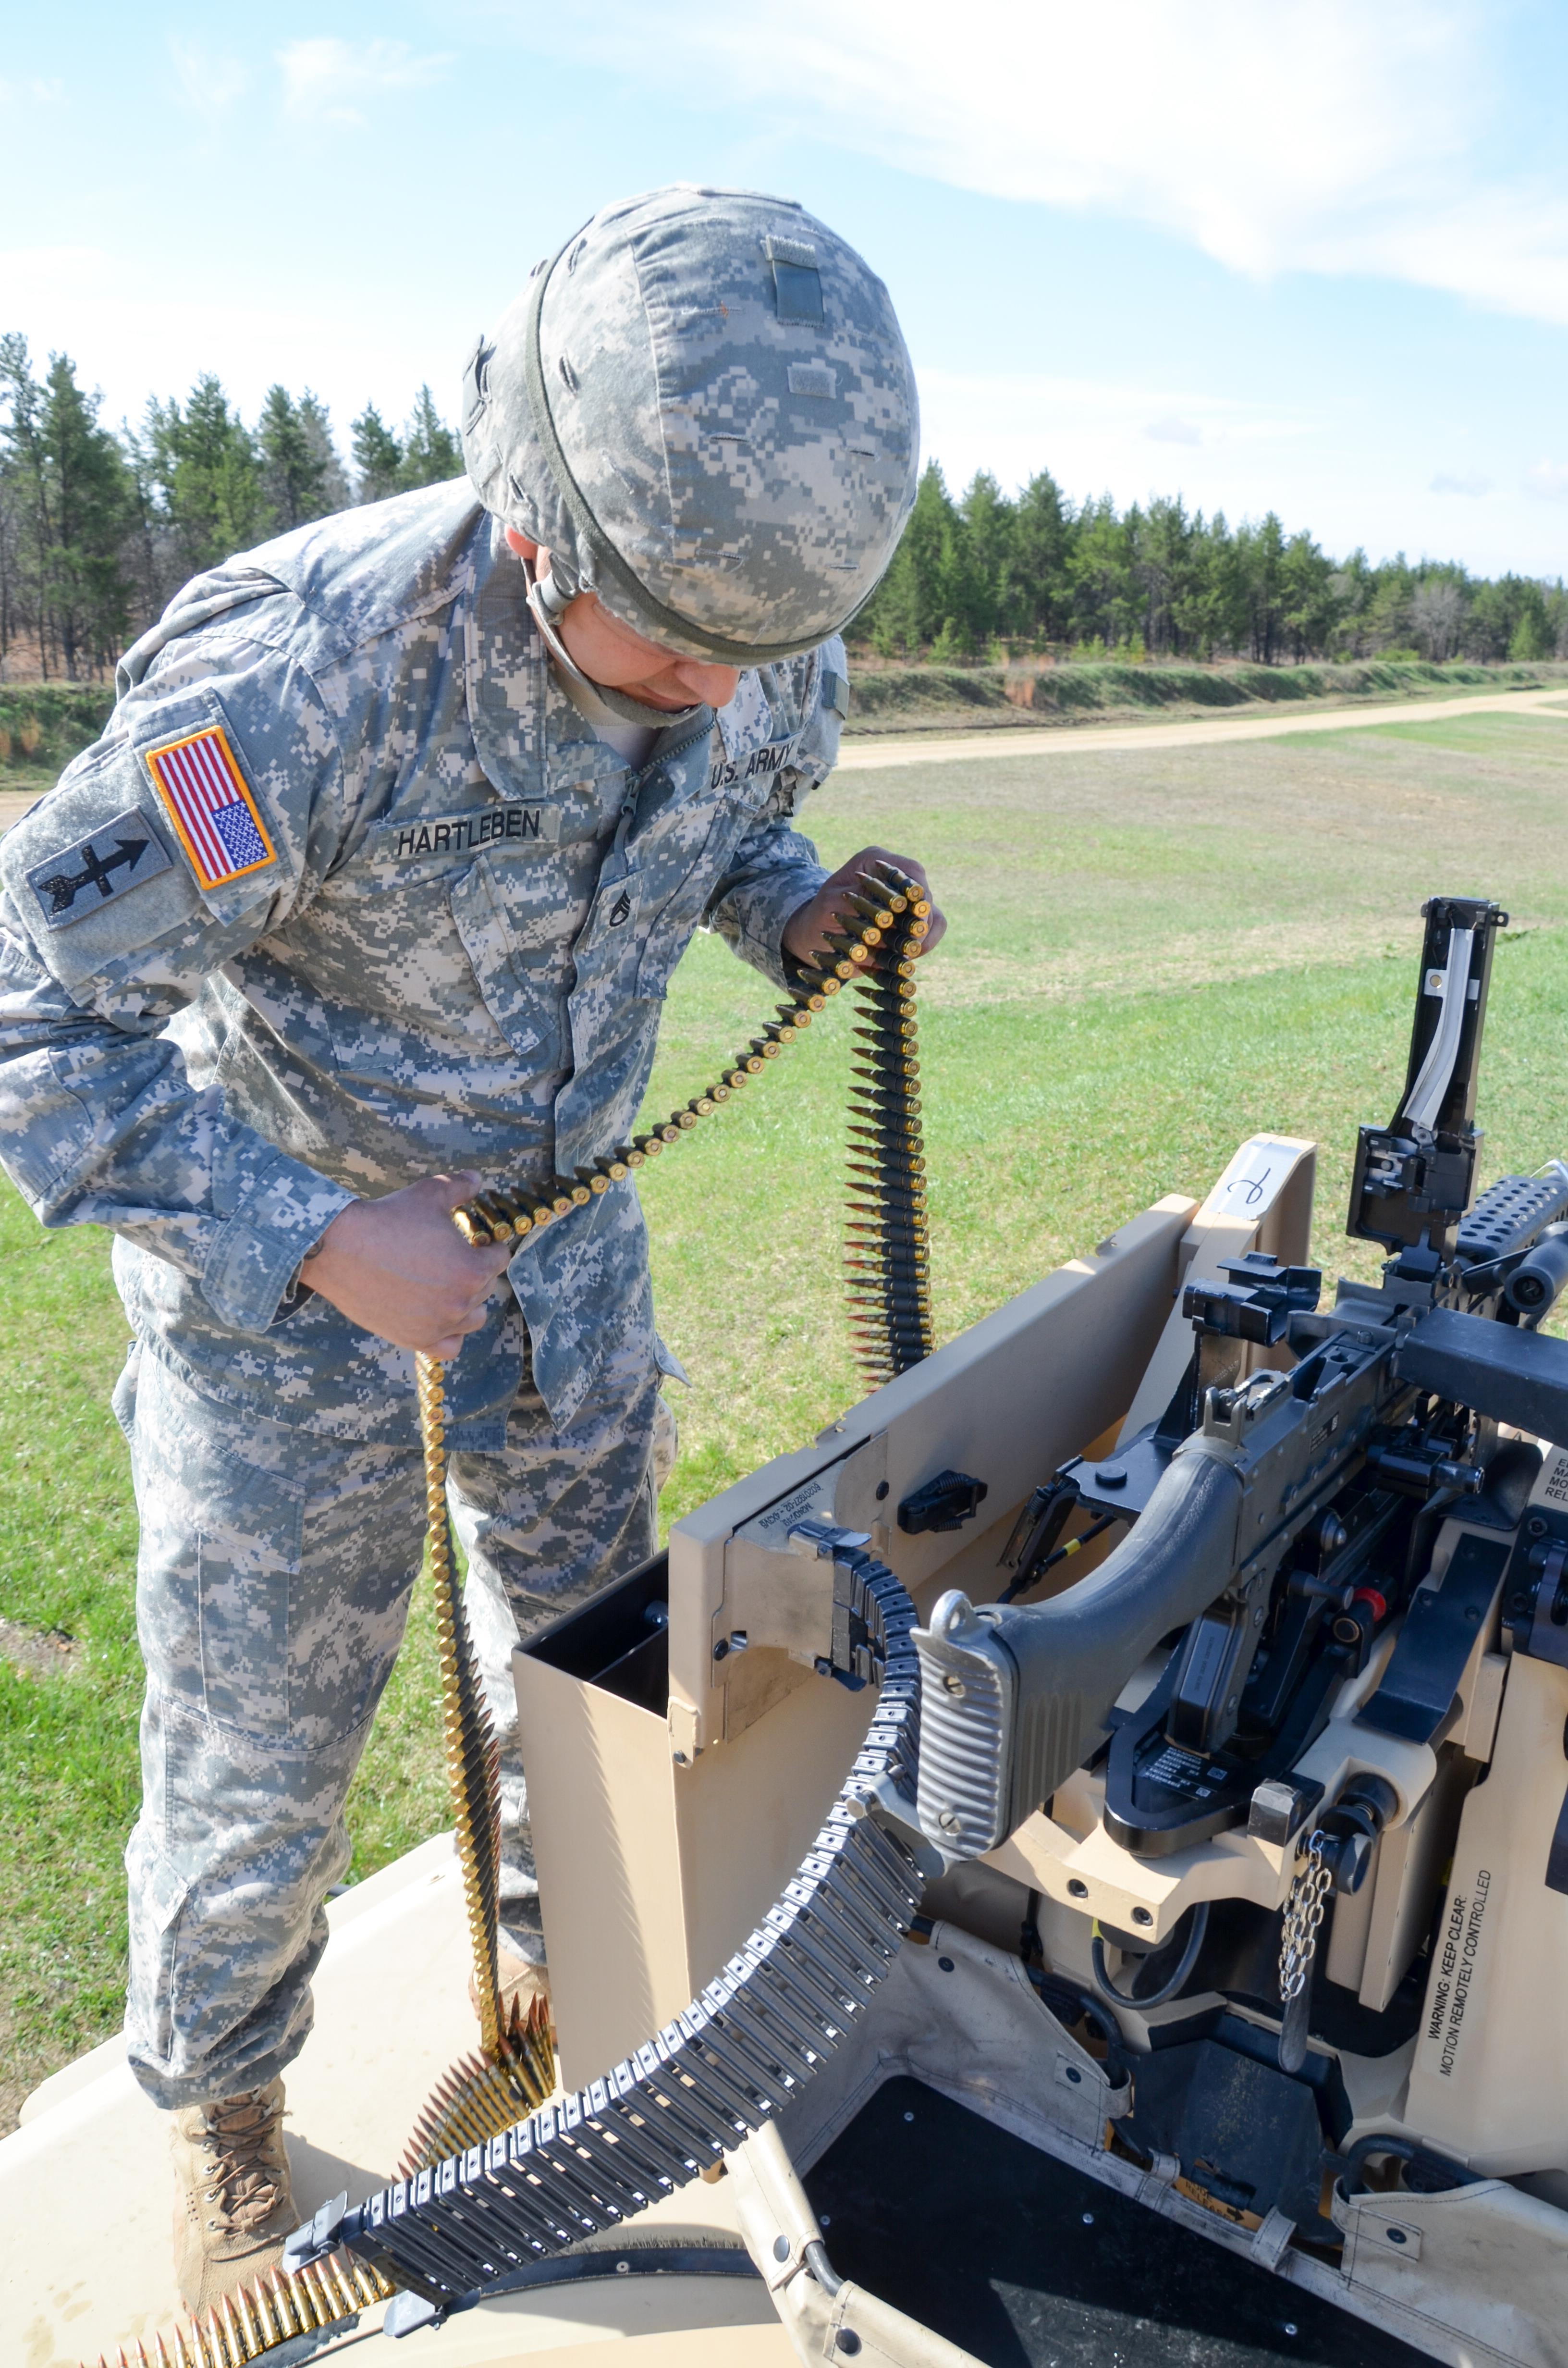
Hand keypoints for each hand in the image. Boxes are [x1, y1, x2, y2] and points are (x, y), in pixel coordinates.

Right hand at [304, 1173, 515, 1358]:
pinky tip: (440, 1318)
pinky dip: (449, 1335)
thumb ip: (459, 1186)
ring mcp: (438, 1325)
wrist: (339, 1248)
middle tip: (455, 1258)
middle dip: (476, 1270)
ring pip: (473, 1320)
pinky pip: (448, 1348)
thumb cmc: (388, 1219)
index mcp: (472, 1270)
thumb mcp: (429, 1193)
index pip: (499, 1259)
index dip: (490, 1245)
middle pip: (486, 1288)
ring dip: (468, 1303)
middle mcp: (460, 1303)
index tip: (479, 1240)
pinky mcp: (414, 1338)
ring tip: (451, 1287)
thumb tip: (477, 1178)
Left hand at [782, 846, 946, 967]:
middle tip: (910, 943)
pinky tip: (910, 955)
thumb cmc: (822, 912)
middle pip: (925, 896)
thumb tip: (890, 917)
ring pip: (934, 916)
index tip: (914, 918)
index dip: (917, 894)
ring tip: (910, 952)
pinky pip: (931, 932)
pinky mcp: (911, 920)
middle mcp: (896, 876)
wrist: (818, 929)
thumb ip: (860, 904)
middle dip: (921, 921)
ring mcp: (907, 899)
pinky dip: (924, 945)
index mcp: (876, 861)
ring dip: (925, 936)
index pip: (910, 871)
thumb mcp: (832, 903)